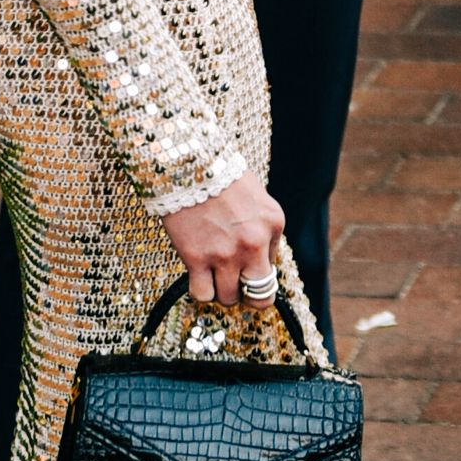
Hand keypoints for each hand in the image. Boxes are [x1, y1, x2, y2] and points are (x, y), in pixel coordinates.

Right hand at [162, 166, 283, 308]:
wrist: (187, 162)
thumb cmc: (219, 176)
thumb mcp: (256, 199)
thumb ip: (261, 230)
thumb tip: (257, 261)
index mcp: (273, 224)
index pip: (272, 270)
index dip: (255, 271)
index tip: (244, 269)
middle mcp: (254, 243)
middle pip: (259, 295)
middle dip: (247, 295)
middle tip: (235, 288)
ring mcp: (225, 253)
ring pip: (229, 298)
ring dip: (220, 292)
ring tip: (212, 275)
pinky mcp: (197, 258)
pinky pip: (202, 294)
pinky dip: (200, 291)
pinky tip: (197, 276)